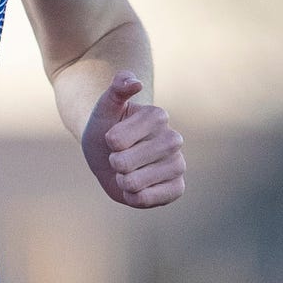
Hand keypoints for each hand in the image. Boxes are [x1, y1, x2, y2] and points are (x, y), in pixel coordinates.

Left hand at [83, 73, 183, 208]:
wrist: (110, 154)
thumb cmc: (106, 128)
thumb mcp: (104, 107)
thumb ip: (116, 89)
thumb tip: (134, 82)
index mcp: (158, 116)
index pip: (116, 140)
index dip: (108, 142)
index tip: (115, 137)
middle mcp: (174, 139)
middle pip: (124, 163)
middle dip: (113, 163)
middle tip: (120, 156)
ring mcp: (178, 164)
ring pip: (135, 184)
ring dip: (122, 181)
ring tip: (128, 172)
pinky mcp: (177, 187)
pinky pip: (149, 200)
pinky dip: (134, 198)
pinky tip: (137, 188)